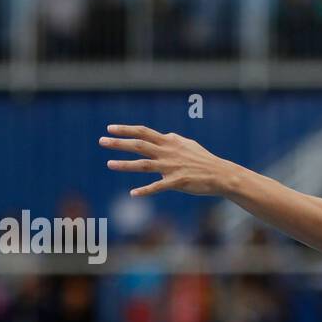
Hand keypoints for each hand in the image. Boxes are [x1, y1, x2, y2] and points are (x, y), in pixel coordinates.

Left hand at [100, 124, 233, 196]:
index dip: (126, 129)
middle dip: (119, 143)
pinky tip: (133, 193)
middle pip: (139, 145)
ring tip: (109, 164)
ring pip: (144, 165)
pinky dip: (145, 190)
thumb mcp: (188, 144)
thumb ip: (173, 140)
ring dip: (125, 165)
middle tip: (101, 141)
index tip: (110, 128)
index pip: (143, 132)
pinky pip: (158, 187)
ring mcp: (171, 167)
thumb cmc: (204, 159)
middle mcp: (168, 152)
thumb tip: (164, 135)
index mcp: (169, 142)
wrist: (220, 174)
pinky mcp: (177, 182)